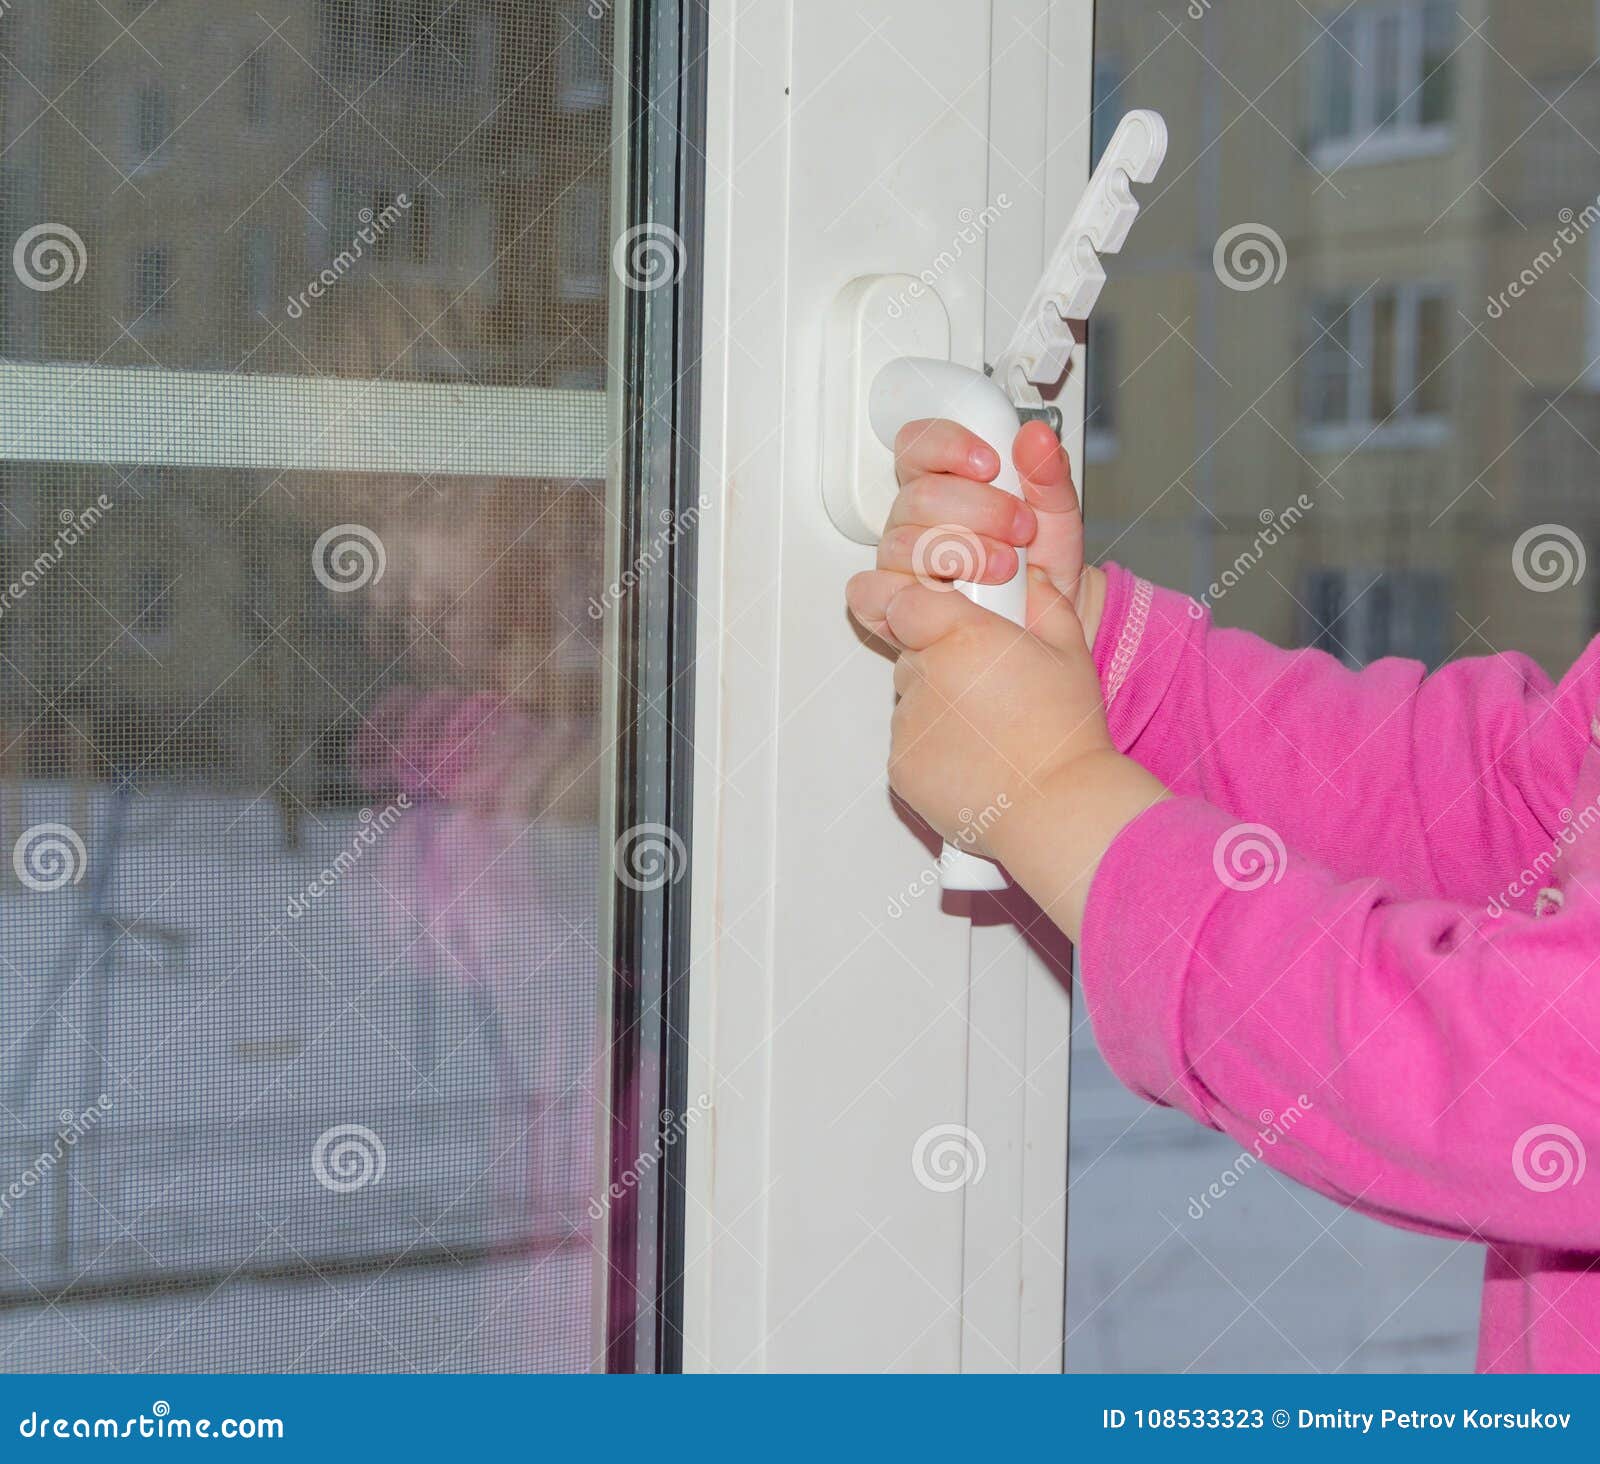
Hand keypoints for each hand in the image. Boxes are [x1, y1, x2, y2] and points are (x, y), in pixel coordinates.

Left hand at [851, 568, 1110, 853]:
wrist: (1057, 808)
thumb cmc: (1065, 736)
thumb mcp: (1070, 652)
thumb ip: (1043, 603)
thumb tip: (1031, 579)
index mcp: (964, 636)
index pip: (904, 600)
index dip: (924, 612)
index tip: (946, 623)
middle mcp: (927, 675)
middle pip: (912, 653)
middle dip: (940, 662)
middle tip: (987, 687)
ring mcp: (908, 724)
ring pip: (910, 700)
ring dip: (936, 707)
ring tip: (988, 731)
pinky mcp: (900, 765)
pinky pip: (908, 744)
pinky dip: (931, 749)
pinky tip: (974, 759)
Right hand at [878, 417, 1106, 648]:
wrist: (1046, 617)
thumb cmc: (1042, 563)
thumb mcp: (1058, 512)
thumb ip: (1048, 472)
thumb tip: (1036, 437)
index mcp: (943, 479)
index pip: (918, 443)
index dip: (948, 447)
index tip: (990, 464)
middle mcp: (915, 516)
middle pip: (919, 495)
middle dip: (979, 510)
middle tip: (1020, 527)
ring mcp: (902, 558)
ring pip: (906, 543)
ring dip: (964, 554)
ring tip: (1006, 566)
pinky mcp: (893, 600)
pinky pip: (878, 590)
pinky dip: (922, 591)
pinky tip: (962, 592)